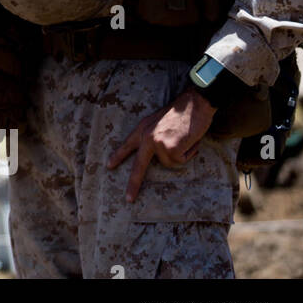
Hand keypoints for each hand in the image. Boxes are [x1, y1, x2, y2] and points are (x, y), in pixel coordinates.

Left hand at [107, 88, 216, 202]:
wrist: (194, 103)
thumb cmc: (181, 112)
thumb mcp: (159, 122)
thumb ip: (153, 135)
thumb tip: (156, 153)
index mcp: (142, 129)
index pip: (127, 145)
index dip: (118, 156)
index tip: (109, 166)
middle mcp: (146, 137)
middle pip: (138, 166)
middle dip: (133, 184)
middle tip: (128, 199)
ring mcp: (157, 144)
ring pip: (169, 163)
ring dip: (182, 153)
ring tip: (185, 138)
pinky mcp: (170, 148)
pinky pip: (181, 160)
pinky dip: (189, 152)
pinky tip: (190, 140)